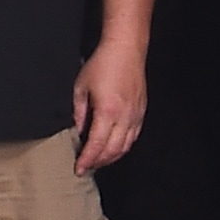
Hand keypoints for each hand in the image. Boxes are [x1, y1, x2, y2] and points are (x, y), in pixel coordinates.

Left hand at [72, 39, 147, 170]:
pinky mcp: (141, 111)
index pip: (97, 145)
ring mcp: (136, 114)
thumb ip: (79, 113)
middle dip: (99, 162)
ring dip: (111, 157)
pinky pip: (133, 135)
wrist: (126, 50)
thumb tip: (78, 132)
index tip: (78, 169)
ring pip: (126, 145)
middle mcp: (125, 116)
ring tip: (98, 162)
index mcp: (107, 112)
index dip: (87, 160)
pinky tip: (113, 148)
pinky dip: (123, 146)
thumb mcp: (80, 88)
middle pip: (113, 150)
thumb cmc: (101, 65)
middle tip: (86, 168)